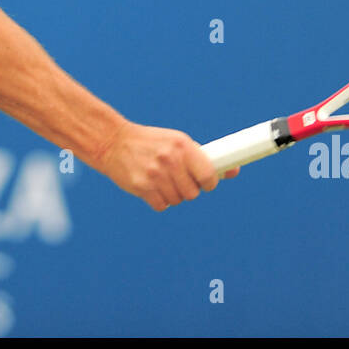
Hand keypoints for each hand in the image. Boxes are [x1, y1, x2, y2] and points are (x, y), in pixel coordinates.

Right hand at [94, 122, 238, 210]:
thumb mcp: (177, 142)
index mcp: (182, 146)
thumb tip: (235, 170)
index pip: (209, 175)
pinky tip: (151, 187)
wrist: (113, 142)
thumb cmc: (152, 143)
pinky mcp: (142, 187)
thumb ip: (202, 157)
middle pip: (193, 193)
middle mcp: (170, 159)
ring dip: (172, 194)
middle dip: (188, 189)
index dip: (209, 182)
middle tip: (178, 179)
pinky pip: (162, 206)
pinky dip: (159, 200)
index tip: (205, 182)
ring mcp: (155, 174)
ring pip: (178, 200)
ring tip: (162, 180)